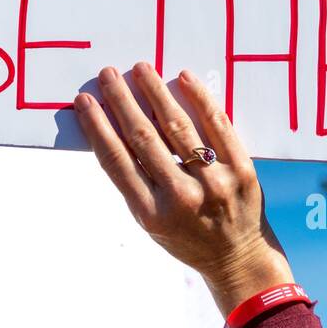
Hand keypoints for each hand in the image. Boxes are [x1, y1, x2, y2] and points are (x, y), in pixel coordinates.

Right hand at [73, 62, 292, 317]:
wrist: (238, 258)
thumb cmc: (186, 236)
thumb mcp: (150, 220)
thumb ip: (135, 180)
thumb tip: (113, 127)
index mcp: (150, 213)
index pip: (116, 161)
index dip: (98, 127)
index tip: (85, 101)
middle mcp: (181, 198)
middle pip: (143, 138)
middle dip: (122, 102)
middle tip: (108, 74)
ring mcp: (213, 183)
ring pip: (178, 127)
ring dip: (155, 93)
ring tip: (140, 69)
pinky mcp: (241, 170)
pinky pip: (218, 126)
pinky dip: (199, 99)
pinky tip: (184, 78)